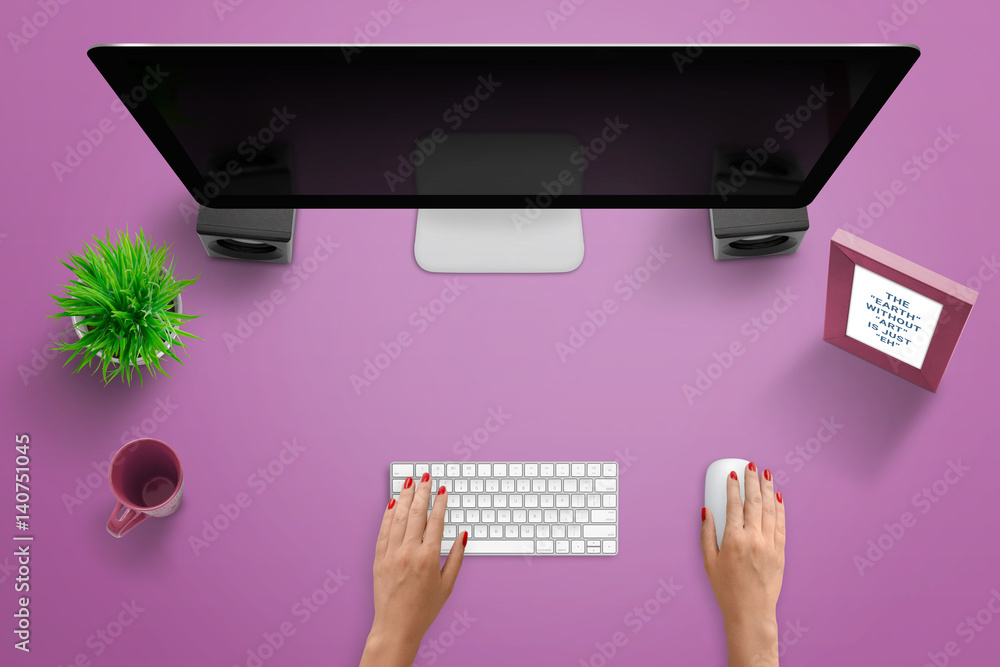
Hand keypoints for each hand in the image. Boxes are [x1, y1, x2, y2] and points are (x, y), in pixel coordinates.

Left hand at [360, 474, 466, 666]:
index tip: (442, 489)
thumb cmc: (424, 609)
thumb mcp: (448, 584)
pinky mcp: (378, 558)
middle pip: (416, 513)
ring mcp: (391, 554)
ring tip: (409, 482)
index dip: (439, 502)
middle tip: (426, 476)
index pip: (435, 521)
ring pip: (398, 517)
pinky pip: (383, 530)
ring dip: (404, 496)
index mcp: (428, 558)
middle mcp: (408, 552)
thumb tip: (463, 534)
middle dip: (422, 491)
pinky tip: (392, 502)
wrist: (396, 626)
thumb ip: (456, 557)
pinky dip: (387, 514)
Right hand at [701, 462, 785, 666]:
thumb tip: (707, 511)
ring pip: (770, 510)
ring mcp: (769, 545)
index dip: (733, 487)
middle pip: (754, 502)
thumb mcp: (709, 562)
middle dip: (752, 481)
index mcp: (733, 540)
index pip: (734, 505)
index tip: (732, 475)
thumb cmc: (726, 589)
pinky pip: (781, 525)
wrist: (751, 612)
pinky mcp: (780, 552)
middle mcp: (753, 539)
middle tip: (751, 466)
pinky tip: (778, 497)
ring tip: (766, 474)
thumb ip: (707, 534)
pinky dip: (779, 509)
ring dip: (768, 489)